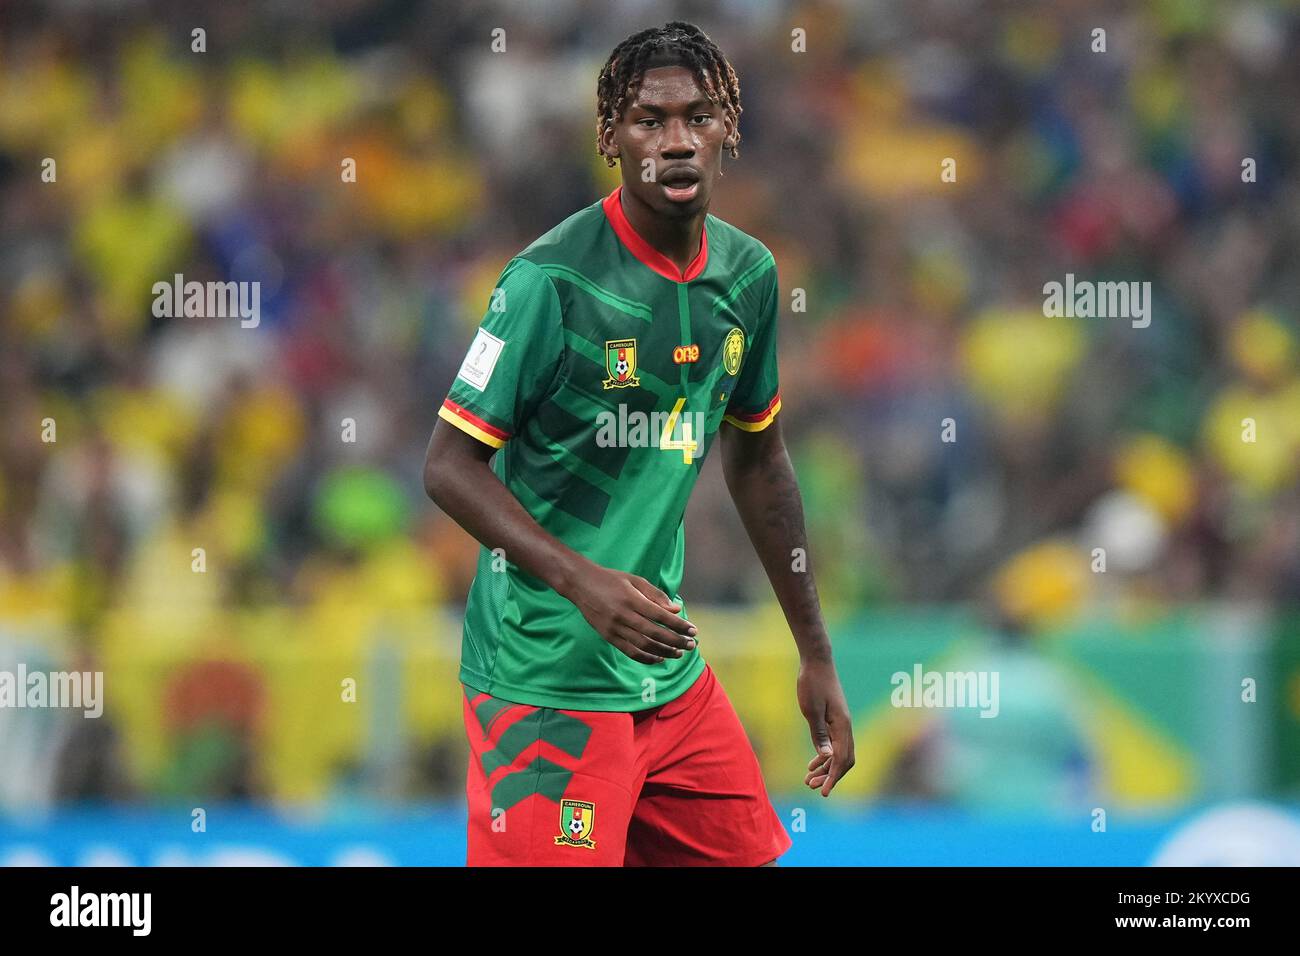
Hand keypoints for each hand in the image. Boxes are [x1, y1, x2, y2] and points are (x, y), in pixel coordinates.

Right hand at [568, 562, 697, 663]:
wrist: (580, 584)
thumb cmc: (612, 579)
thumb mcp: (635, 580)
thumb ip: (656, 595)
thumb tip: (676, 610)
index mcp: (632, 599)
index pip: (661, 616)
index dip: (679, 625)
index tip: (693, 630)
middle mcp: (623, 616)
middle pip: (655, 634)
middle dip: (676, 641)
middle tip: (691, 645)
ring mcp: (614, 628)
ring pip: (644, 646)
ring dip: (664, 652)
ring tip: (679, 653)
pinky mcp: (608, 636)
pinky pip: (630, 652)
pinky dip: (646, 658)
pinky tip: (659, 658)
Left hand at [798, 657, 853, 795]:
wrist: (816, 662)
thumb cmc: (812, 683)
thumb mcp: (811, 710)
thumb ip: (819, 734)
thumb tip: (826, 758)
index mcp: (842, 725)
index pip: (841, 759)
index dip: (833, 778)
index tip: (824, 793)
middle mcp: (845, 726)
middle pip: (844, 760)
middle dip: (830, 776)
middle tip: (812, 788)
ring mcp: (841, 723)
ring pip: (839, 754)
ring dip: (826, 769)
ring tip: (809, 781)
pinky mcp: (834, 720)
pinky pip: (834, 745)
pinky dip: (825, 757)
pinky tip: (813, 765)